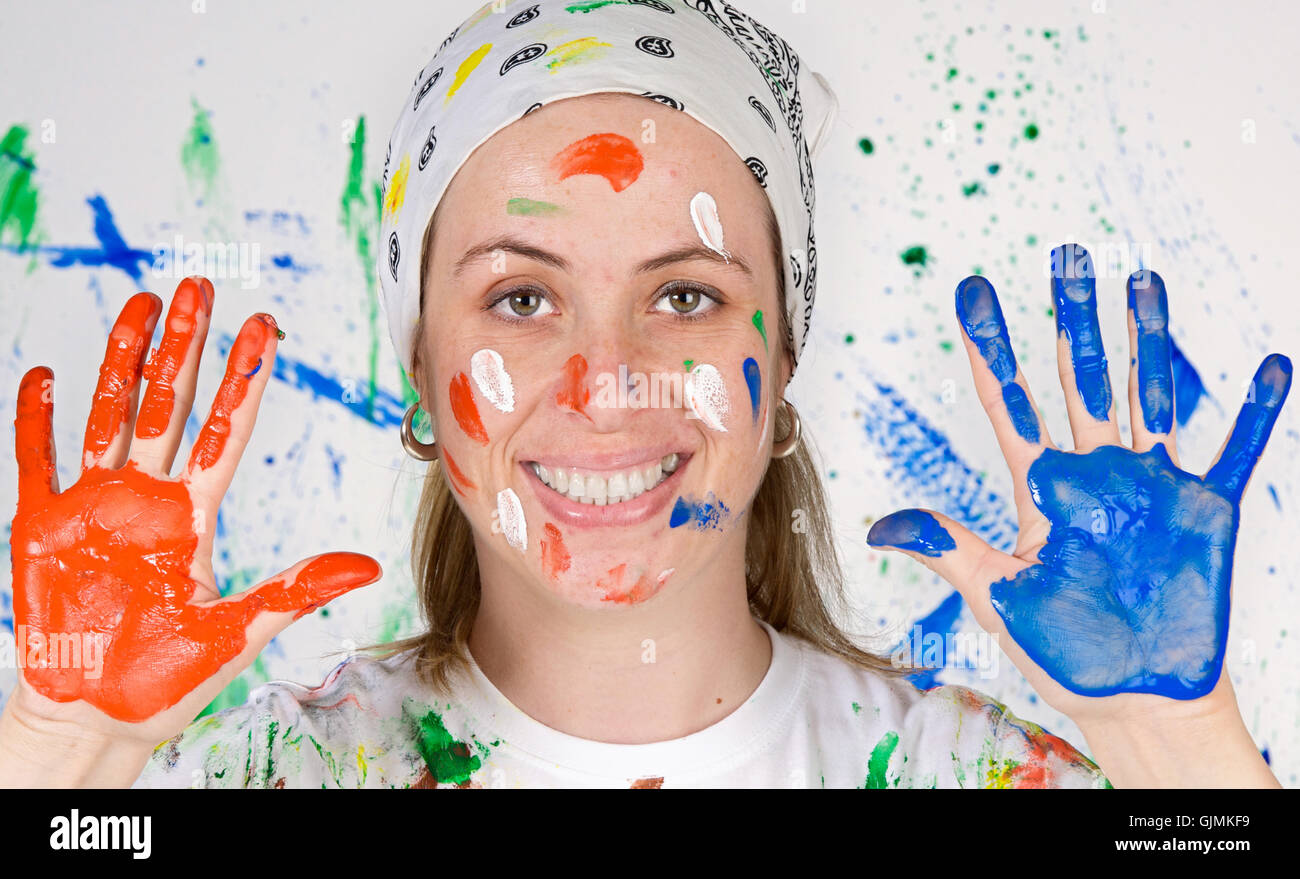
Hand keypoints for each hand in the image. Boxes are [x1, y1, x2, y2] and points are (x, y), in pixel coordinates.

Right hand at [7, 277, 380, 756]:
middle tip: (200, 287)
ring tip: (140, 303)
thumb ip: (294, 591)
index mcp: (192, 516)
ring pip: (108, 414)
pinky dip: (35, 419)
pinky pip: (34, 461)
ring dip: (121, 359)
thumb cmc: (166, 679)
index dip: (242, 379)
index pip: (224, 431)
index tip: (262, 328)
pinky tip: (45, 374)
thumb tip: (367, 567)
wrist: (97, 717)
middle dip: (184, 346)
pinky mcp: (40, 527)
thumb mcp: (237, 632)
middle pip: (168, 405)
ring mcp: (91, 505)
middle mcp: (145, 498)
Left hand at [867, 244, 1290, 735]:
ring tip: (1143, 280)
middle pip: (1079, 379)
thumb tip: (878, 527)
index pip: (1009, 402)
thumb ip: (948, 548)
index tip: (973, 293)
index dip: (991, 347)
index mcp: (1042, 488)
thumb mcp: (996, 595)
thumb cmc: (1064, 653)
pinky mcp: (1205, 509)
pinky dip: (1255, 410)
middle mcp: (1096, 473)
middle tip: (1067, 255)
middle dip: (1072, 318)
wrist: (1134, 697)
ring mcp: (1153, 485)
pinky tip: (1269, 364)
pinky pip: (1236, 449)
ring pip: (1149, 394)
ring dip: (1149, 339)